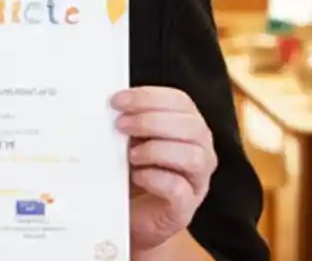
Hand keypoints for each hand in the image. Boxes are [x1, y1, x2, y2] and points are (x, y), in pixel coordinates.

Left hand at [113, 87, 215, 250]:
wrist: (132, 214)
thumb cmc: (134, 171)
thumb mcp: (131, 139)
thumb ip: (129, 121)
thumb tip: (111, 105)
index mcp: (188, 127)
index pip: (180, 101)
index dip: (148, 97)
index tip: (118, 101)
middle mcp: (200, 151)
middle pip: (191, 126)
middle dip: (151, 121)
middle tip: (121, 125)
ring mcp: (197, 181)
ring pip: (193, 156)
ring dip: (156, 150)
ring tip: (131, 154)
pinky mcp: (185, 208)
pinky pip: (179, 190)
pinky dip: (155, 179)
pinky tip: (137, 175)